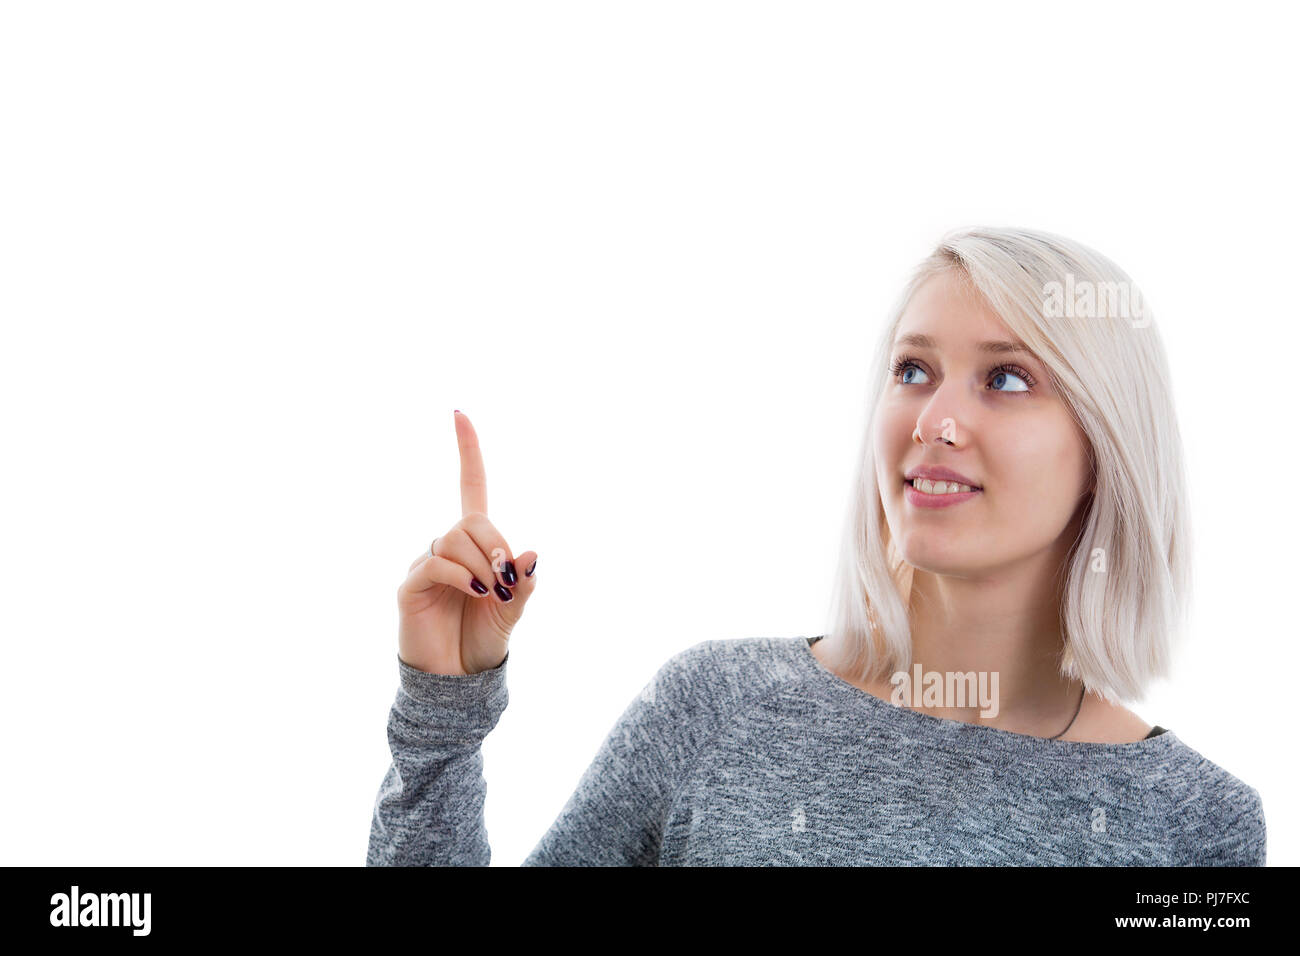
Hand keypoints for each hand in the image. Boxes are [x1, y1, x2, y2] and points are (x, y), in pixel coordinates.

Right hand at [395, 410, 538, 674]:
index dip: (467, 452)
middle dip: (496, 543)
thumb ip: (524, 584)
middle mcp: (447, 547)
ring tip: (492, 594)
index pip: (470, 487)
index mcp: (474, 545)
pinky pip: (437, 563)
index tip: (459, 413)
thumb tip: (532, 554)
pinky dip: (463, 574)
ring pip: (455, 538)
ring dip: (483, 563)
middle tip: (507, 580)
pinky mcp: (410, 586)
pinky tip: (477, 592)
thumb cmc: (482, 641)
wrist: (456, 681)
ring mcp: (426, 564)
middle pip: (471, 519)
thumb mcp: (514, 612)